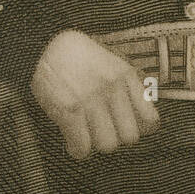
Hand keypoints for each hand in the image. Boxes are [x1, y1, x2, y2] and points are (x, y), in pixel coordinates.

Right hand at [30, 29, 159, 159]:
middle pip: (129, 137)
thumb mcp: (111, 63)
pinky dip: (77, 149)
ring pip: (107, 145)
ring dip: (96, 144)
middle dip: (117, 137)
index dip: (139, 129)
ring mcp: (91, 99)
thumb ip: (128, 87)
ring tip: (85, 134)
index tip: (125, 126)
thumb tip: (142, 123)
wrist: (44, 44)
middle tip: (102, 131)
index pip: (150, 120)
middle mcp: (112, 88)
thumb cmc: (79, 58)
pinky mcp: (69, 110)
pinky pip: (82, 147)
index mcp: (125, 76)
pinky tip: (72, 140)